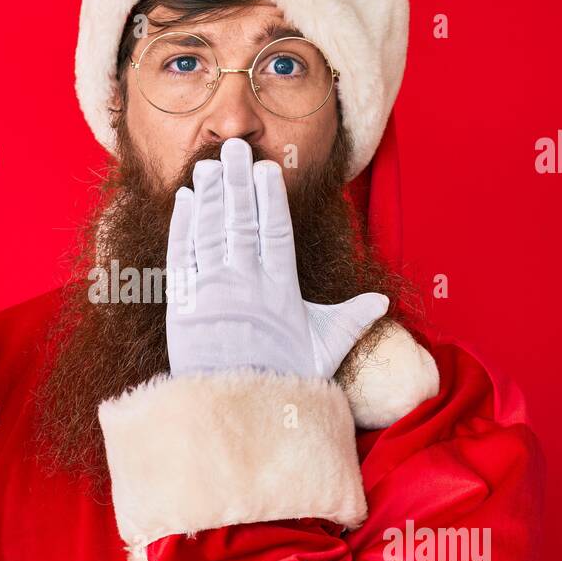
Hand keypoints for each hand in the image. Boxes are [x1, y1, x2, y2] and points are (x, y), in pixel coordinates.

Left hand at [165, 138, 388, 378]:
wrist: (237, 413)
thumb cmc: (283, 383)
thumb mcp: (323, 350)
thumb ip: (350, 319)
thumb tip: (379, 302)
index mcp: (281, 289)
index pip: (276, 231)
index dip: (271, 198)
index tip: (268, 168)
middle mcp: (246, 282)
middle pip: (241, 220)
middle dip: (237, 181)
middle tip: (233, 148)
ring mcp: (213, 290)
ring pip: (210, 230)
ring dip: (209, 194)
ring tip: (209, 165)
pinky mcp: (183, 304)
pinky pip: (181, 256)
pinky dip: (183, 226)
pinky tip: (185, 200)